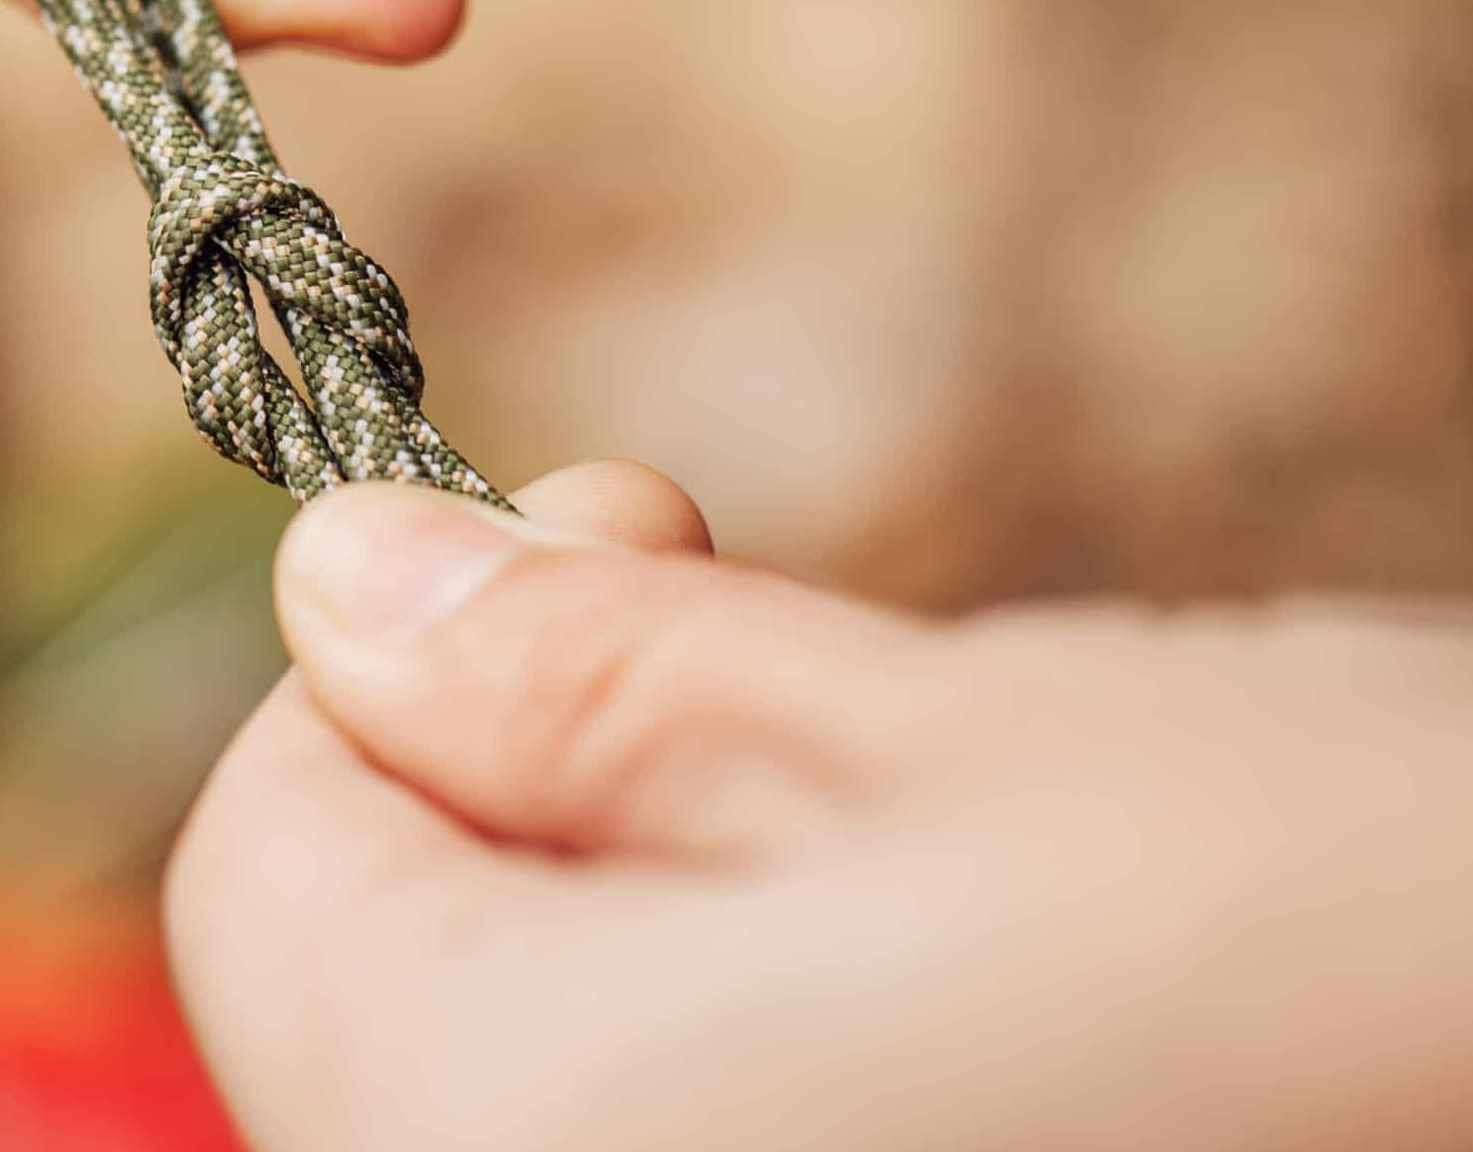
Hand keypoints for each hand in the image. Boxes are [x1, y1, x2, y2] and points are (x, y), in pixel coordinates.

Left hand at [169, 463, 1472, 1151]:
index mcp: (492, 1144)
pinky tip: (968, 968)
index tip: (602, 523)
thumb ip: (575, 672)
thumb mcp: (927, 741)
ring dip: (667, 895)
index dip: (404, 657)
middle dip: (552, 775)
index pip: (271, 862)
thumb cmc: (1342, 939)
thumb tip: (345, 575)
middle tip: (786, 656)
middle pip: (393, 980)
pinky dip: (756, 1026)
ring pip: (537, 1058)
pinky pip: (675, 1117)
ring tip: (926, 825)